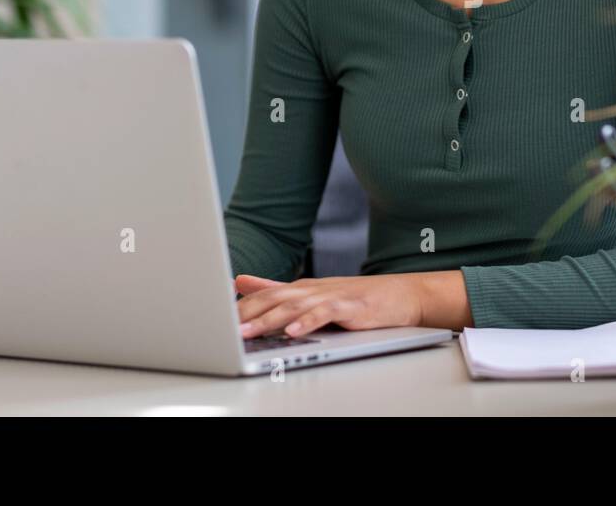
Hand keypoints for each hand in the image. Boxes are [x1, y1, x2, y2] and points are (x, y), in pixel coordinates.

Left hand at [234, 273, 425, 338]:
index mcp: (300, 288)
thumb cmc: (356, 297)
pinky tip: (292, 333)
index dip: (239, 308)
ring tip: (247, 333)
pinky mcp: (349, 306)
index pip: (263, 296)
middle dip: (246, 315)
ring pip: (293, 308)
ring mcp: (330, 296)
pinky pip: (325, 314)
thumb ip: (274, 288)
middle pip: (273, 300)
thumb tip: (240, 281)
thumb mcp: (312, 293)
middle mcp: (311, 289)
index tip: (215, 320)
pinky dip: (308, 323)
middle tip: (223, 329)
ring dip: (268, 320)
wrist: (400, 294)